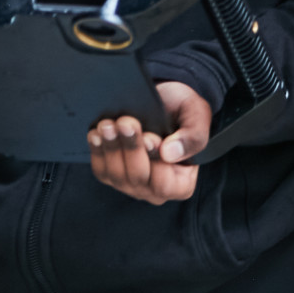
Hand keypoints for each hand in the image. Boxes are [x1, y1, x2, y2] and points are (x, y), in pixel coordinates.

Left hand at [87, 81, 210, 204]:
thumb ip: (192, 137)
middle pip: (137, 178)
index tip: (150, 138)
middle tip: (126, 122)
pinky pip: (101, 169)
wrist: (165, 102)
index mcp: (181, 183)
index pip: (164, 184)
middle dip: (130, 148)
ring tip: (108, 125)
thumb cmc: (184, 113)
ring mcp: (131, 184)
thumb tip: (169, 154)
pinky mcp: (112, 174)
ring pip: (116, 175)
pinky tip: (96, 134)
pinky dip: (97, 151)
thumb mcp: (197, 117)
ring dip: (110, 148)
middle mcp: (155, 190)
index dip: (154, 161)